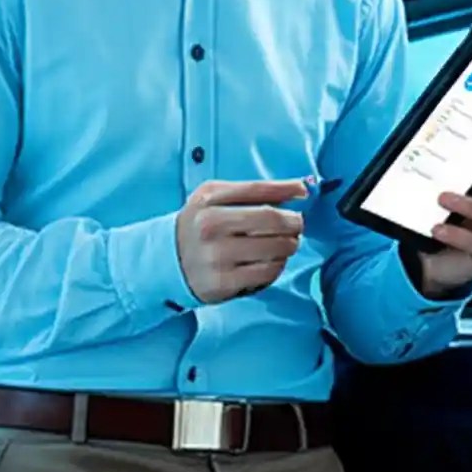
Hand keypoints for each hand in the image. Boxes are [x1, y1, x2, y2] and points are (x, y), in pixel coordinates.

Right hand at [176, 179, 307, 303]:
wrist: (168, 261)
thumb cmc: (199, 225)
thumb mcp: (213, 198)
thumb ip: (251, 191)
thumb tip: (298, 188)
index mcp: (208, 201)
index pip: (257, 189)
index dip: (286, 189)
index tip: (303, 192)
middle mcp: (211, 227)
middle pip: (271, 219)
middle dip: (293, 222)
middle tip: (296, 225)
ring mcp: (217, 257)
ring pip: (275, 248)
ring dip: (290, 245)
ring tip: (285, 243)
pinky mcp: (224, 283)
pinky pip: (267, 272)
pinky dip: (278, 265)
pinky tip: (272, 261)